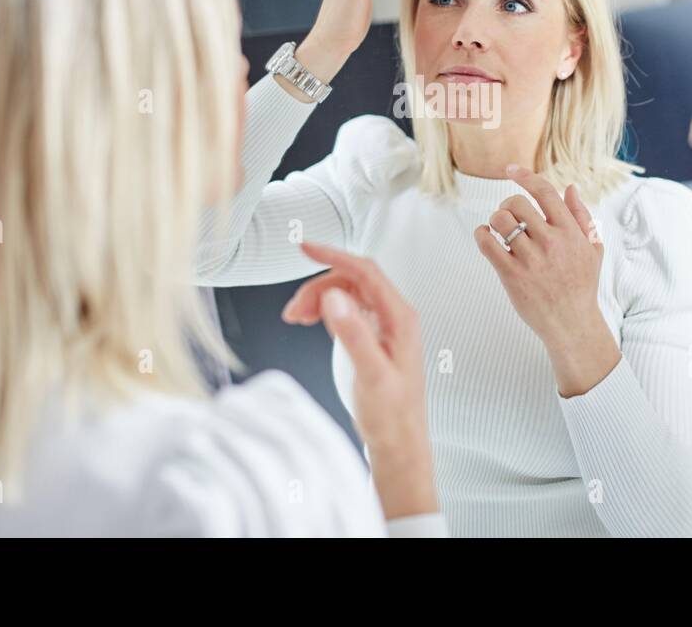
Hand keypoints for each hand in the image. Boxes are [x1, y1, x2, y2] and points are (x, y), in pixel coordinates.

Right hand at [284, 240, 436, 519]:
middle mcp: (395, 316)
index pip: (365, 271)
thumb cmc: (391, 415)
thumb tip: (335, 296)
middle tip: (292, 311)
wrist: (399, 444)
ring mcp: (385, 326)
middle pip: (352, 281)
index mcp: (400, 317)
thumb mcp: (370, 374)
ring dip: (319, 299)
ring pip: (347, 294)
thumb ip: (353, 334)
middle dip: (319, 287)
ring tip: (295, 318)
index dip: (334, 256)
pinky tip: (311, 322)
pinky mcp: (374, 338)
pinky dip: (326, 310)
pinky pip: (347, 310)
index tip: (304, 248)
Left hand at [472, 166, 620, 395]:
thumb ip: (582, 217)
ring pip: (500, 221)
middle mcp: (551, 242)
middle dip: (508, 205)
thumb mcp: (592, 249)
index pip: (545, 192)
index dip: (525, 176)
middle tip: (509, 217)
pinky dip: (481, 235)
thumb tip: (570, 188)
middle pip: (517, 203)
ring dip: (495, 220)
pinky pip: (488, 244)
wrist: (572, 323)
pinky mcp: (513, 276)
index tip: (511, 169)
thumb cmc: (582, 285)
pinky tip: (486, 237)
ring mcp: (531, 259)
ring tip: (499, 230)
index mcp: (570, 232)